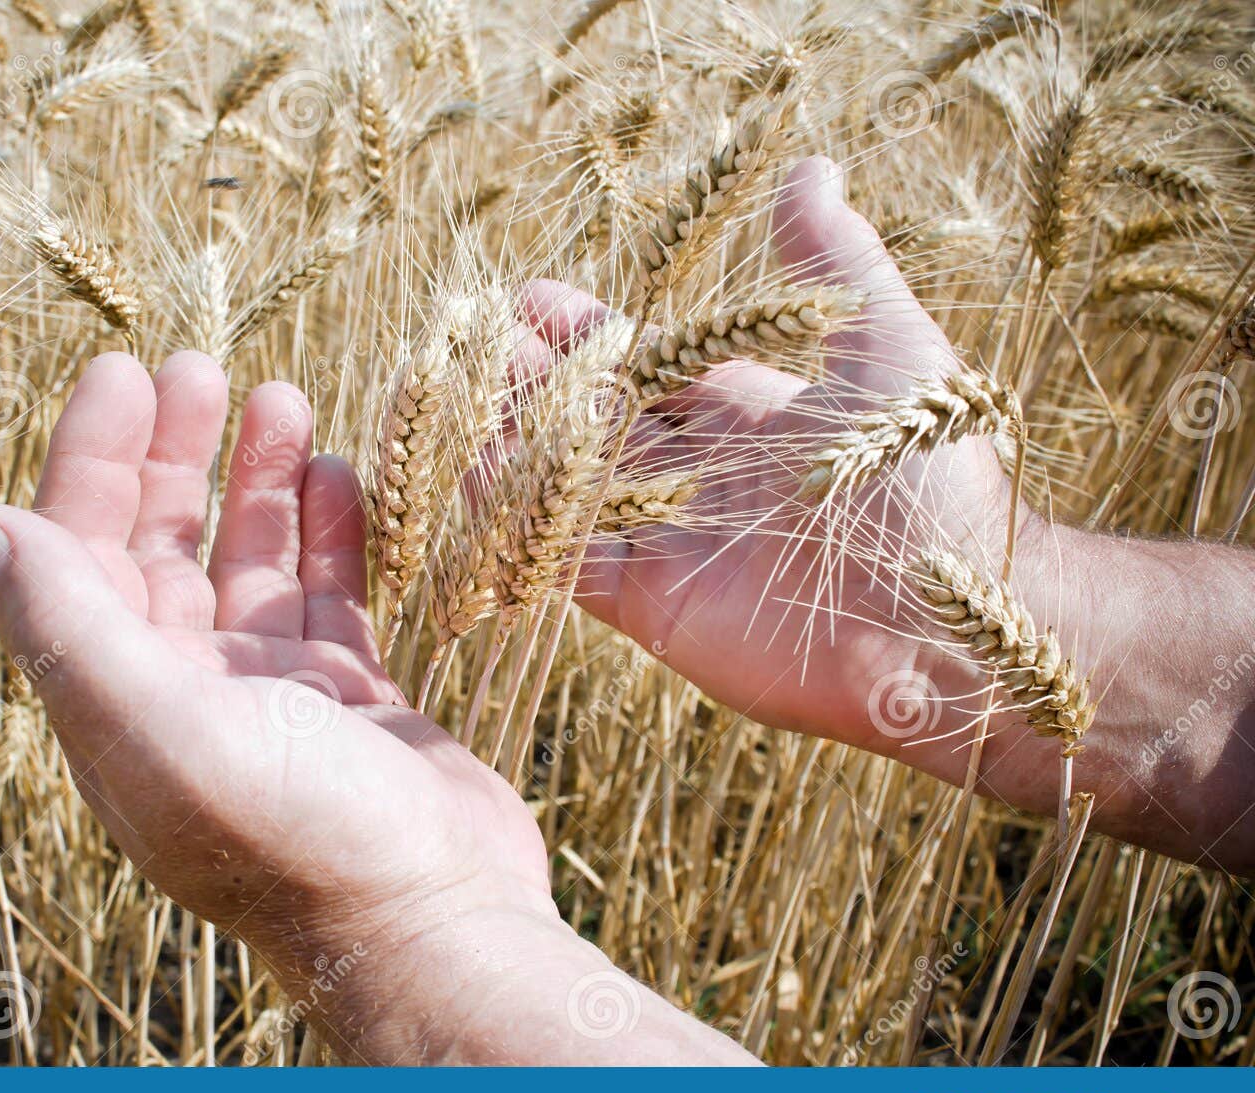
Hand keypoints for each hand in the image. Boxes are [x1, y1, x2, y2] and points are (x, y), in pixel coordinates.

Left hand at [0, 353, 567, 1059]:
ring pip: (248, 566)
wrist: (435, 923)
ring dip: (257, 482)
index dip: (93, 461)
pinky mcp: (349, 706)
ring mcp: (271, 701)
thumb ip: (64, 624)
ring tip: (281, 398)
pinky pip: (327, 599)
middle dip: (174, 454)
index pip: (79, 556)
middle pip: (161, 549)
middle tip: (200, 364)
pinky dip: (329, 536)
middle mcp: (184, 697)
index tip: (126, 369)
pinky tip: (338, 475)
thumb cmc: (295, 834)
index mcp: (118, 702)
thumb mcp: (160, 725)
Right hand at [521, 156, 1016, 772]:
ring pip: (570, 487)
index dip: (590, 334)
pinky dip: (517, 525)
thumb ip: (832, 264)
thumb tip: (809, 169)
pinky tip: (467, 482)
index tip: (529, 299)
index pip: (649, 366)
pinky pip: (569, 560)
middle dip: (533, 384)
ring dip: (513, 446)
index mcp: (746, 416)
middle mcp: (700, 478)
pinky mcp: (654, 608)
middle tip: (470, 344)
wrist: (950, 616)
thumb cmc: (931, 473)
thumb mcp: (886, 344)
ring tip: (450, 401)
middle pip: (596, 423)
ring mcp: (672, 544)